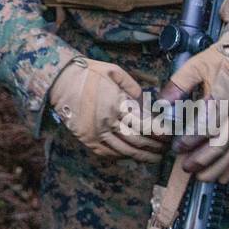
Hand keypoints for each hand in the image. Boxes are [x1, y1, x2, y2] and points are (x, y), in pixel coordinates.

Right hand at [49, 57, 164, 162]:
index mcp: (116, 104)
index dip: (160, 133)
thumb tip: (147, 105)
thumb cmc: (88, 73)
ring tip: (156, 156)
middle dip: (156, 146)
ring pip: (127, 151)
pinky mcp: (88, 141)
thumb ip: (134, 89)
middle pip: (139, 141)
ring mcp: (96, 134)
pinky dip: (125, 156)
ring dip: (144, 155)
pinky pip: (111, 154)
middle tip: (167, 146)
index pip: (145, 125)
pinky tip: (135, 154)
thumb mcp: (114, 72)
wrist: (59, 81)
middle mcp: (107, 122)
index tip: (169, 134)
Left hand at [161, 33, 228, 182]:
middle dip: (204, 158)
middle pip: (222, 141)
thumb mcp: (194, 66)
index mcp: (221, 97)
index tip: (177, 148)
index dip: (192, 139)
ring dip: (219, 166)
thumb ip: (177, 86)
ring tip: (202, 178)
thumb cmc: (219, 60)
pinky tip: (224, 176)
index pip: (207, 124)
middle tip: (186, 167)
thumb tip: (161, 105)